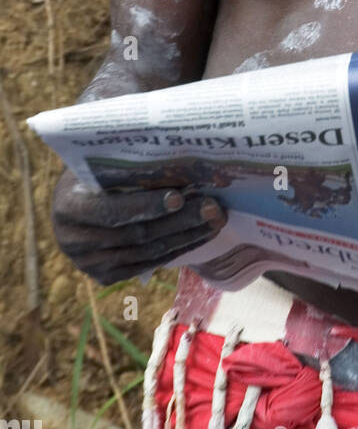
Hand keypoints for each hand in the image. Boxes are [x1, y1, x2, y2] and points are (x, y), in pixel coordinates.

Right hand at [52, 168, 226, 283]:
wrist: (77, 195)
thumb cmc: (96, 166)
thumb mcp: (104, 158)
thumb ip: (130, 160)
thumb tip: (178, 153)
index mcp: (69, 207)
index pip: (112, 211)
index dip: (146, 205)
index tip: (179, 197)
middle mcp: (74, 240)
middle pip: (136, 235)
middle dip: (180, 221)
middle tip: (213, 208)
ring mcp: (90, 262)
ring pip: (147, 252)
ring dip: (187, 237)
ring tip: (215, 219)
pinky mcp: (105, 275)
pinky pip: (147, 264)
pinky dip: (177, 249)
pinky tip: (200, 234)